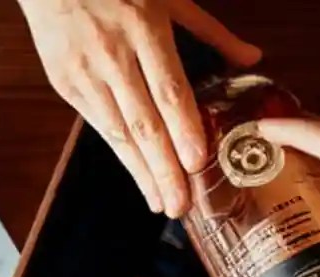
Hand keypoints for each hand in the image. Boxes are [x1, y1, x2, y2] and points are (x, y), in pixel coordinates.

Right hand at [17, 0, 260, 216]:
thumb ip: (211, 31)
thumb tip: (253, 57)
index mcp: (144, 28)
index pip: (168, 89)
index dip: (183, 128)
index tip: (196, 161)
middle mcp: (114, 55)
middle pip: (143, 122)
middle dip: (164, 168)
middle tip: (181, 204)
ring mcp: (86, 73)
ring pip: (118, 134)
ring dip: (142, 173)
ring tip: (162, 204)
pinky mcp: (66, 84)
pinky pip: (99, 127)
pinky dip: (120, 155)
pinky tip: (137, 177)